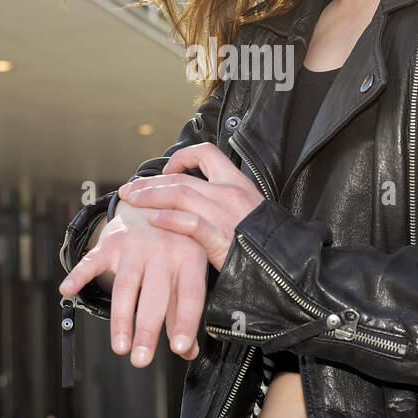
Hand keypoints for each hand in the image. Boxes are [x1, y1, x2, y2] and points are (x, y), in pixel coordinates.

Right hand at [58, 202, 207, 366]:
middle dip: (148, 330)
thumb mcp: (187, 271)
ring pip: (127, 286)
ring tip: (119, 347)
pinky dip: (79, 274)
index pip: (191, 296)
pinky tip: (67, 290)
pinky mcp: (111, 243)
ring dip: (121, 318)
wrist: (150, 203)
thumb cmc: (173, 247)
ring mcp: (136, 246)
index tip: (180, 349)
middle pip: (156, 295)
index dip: (186, 323)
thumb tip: (189, 351)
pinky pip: (93, 260)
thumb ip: (185, 311)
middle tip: (141, 360)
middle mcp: (164, 250)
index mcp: (191, 258)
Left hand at [116, 143, 265, 269]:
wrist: (287, 264)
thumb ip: (225, 200)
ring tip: (133, 201)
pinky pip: (190, 224)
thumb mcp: (249, 209)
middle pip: (181, 178)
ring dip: (151, 197)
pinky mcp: (221, 238)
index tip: (166, 170)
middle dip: (150, 182)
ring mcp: (225, 214)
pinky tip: (154, 221)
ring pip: (180, 195)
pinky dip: (169, 220)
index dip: (181, 157)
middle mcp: (229, 193)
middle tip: (130, 190)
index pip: (206, 153)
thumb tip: (198, 198)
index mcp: (237, 182)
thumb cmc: (266, 240)